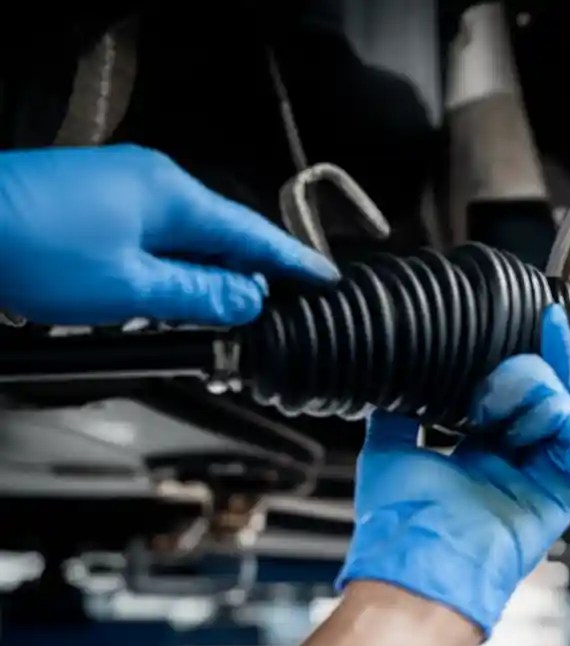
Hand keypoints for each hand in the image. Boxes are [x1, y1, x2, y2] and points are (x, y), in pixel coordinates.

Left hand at [0, 144, 339, 325]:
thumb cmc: (29, 246)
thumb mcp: (130, 289)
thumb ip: (200, 297)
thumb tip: (249, 300)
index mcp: (173, 195)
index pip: (255, 232)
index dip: (293, 261)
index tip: (324, 277)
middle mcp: (153, 181)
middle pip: (221, 236)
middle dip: (243, 280)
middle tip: (260, 323)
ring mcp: (122, 187)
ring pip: (184, 241)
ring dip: (198, 282)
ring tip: (202, 325)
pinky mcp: (94, 201)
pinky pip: (152, 237)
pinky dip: (165, 271)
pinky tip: (156, 301)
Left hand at [337, 306, 569, 633]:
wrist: (418, 565)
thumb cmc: (401, 526)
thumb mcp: (389, 451)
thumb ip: (395, 415)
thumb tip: (390, 385)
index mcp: (482, 456)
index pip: (516, 399)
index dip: (526, 362)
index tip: (531, 326)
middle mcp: (518, 464)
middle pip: (556, 398)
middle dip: (560, 356)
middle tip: (557, 320)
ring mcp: (544, 477)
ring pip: (567, 410)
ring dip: (541, 387)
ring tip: (508, 393)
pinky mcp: (563, 492)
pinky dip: (560, 415)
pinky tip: (538, 412)